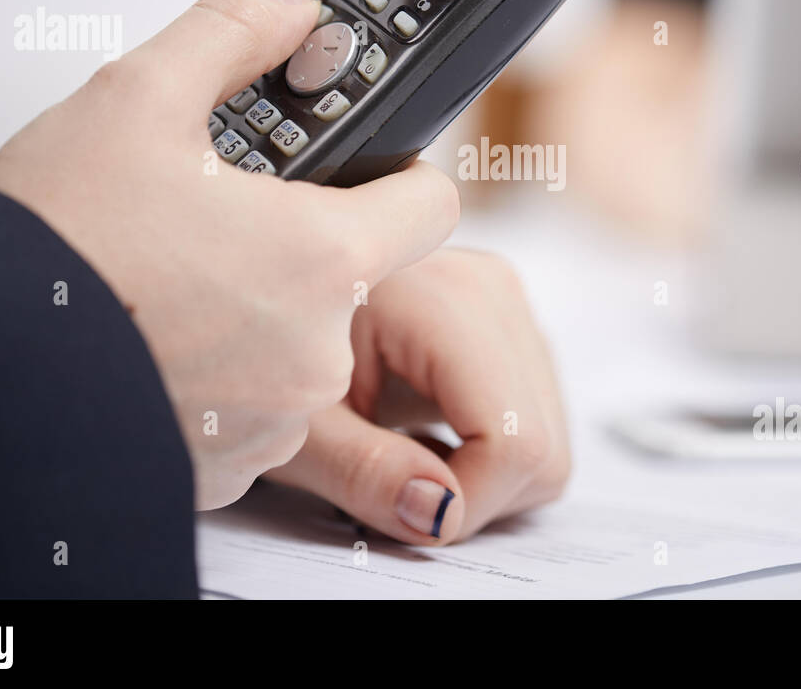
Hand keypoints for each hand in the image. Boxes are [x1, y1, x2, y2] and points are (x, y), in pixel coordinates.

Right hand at [0, 0, 459, 508]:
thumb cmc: (52, 244)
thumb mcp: (136, 98)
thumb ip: (230, 36)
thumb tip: (289, 8)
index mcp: (322, 256)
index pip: (432, 206)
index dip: (402, 178)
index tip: (363, 174)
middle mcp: (317, 350)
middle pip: (354, 278)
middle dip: (299, 247)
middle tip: (220, 225)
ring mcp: (277, 417)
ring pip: (301, 346)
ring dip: (257, 315)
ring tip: (173, 286)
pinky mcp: (230, 466)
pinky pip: (255, 407)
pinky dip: (221, 377)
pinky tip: (157, 345)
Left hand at [265, 248, 569, 543]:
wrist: (253, 287)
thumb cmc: (261, 350)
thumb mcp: (292, 426)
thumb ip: (362, 471)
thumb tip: (439, 512)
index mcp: (443, 299)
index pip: (514, 440)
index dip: (463, 502)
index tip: (397, 510)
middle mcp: (492, 291)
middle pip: (541, 447)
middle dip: (473, 494)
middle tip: (392, 485)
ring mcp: (507, 304)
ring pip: (547, 442)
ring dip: (481, 478)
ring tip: (399, 453)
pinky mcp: (508, 324)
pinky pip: (536, 422)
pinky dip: (486, 455)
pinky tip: (421, 434)